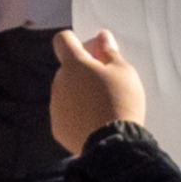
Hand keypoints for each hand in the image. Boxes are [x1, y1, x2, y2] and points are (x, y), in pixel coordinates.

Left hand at [50, 27, 143, 154]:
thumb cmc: (121, 102)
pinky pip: (66, 114)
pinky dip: (77, 115)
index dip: (76, 42)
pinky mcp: (58, 127)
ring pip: (66, 92)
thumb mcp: (124, 72)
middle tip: (106, 84)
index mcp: (74, 64)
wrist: (114, 144)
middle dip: (83, 72)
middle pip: (68, 69)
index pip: (63, 40)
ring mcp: (56, 106)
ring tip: (103, 107)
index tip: (92, 53)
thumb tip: (102, 37)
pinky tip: (95, 123)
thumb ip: (110, 52)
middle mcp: (59, 82)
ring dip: (80, 94)